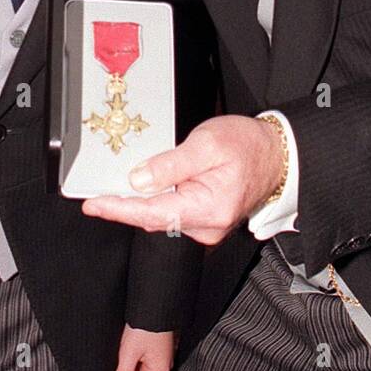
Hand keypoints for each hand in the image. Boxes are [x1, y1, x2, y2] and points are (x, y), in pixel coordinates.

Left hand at [83, 115, 283, 245]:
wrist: (277, 154)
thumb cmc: (248, 146)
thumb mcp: (207, 144)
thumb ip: (170, 164)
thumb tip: (139, 180)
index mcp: (207, 208)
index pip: (152, 214)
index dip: (119, 208)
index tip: (94, 204)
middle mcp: (207, 226)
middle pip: (153, 219)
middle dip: (126, 204)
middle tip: (100, 189)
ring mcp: (207, 226)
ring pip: (162, 217)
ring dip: (142, 202)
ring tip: (126, 183)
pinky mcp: (206, 221)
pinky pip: (174, 214)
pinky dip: (157, 202)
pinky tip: (148, 188)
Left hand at [111, 325, 174, 370]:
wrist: (155, 305)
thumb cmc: (144, 328)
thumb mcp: (128, 353)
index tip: (119, 365)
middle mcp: (164, 367)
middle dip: (128, 369)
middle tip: (125, 352)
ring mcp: (162, 357)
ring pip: (140, 369)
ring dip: (131, 360)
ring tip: (130, 344)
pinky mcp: (159, 348)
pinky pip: (144, 358)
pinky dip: (136, 352)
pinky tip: (134, 341)